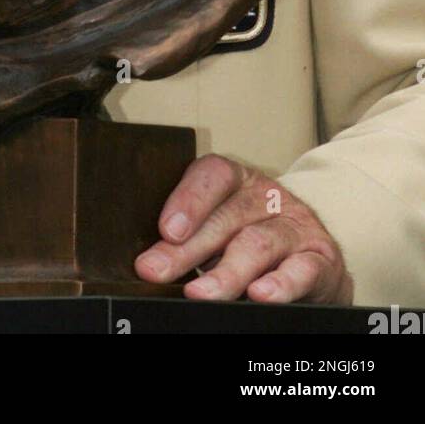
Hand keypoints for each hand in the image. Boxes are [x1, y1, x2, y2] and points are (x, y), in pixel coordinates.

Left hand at [134, 154, 352, 303]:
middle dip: (188, 248)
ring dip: (226, 272)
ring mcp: (296, 226)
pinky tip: (259, 295)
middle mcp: (267, 197)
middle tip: (158, 270)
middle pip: (227, 217)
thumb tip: (150, 262)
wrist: (314, 263)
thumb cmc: (252, 242)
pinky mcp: (320, 259)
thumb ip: (190, 238)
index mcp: (238, 181)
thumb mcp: (221, 231)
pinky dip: (280, 284)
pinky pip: (301, 270)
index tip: (165, 230)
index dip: (189, 199)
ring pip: (258, 244)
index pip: (213, 175)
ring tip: (200, 293)